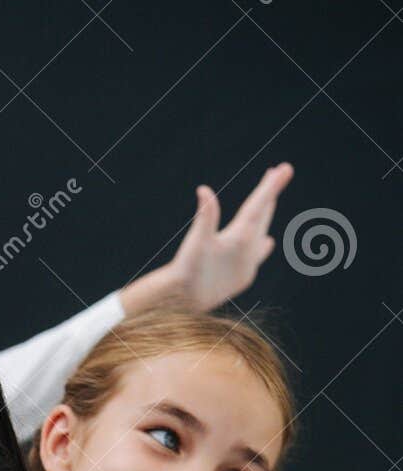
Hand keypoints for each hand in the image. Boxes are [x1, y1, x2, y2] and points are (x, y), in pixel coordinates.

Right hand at [122, 163, 293, 315]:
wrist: (184, 302)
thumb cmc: (187, 269)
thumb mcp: (195, 240)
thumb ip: (205, 215)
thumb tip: (204, 190)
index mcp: (240, 237)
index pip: (259, 205)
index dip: (271, 185)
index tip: (284, 168)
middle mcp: (250, 250)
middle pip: (264, 215)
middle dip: (270, 194)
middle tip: (279, 172)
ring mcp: (250, 265)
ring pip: (262, 232)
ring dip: (266, 215)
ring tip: (270, 200)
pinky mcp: (245, 277)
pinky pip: (258, 253)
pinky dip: (262, 242)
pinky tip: (267, 241)